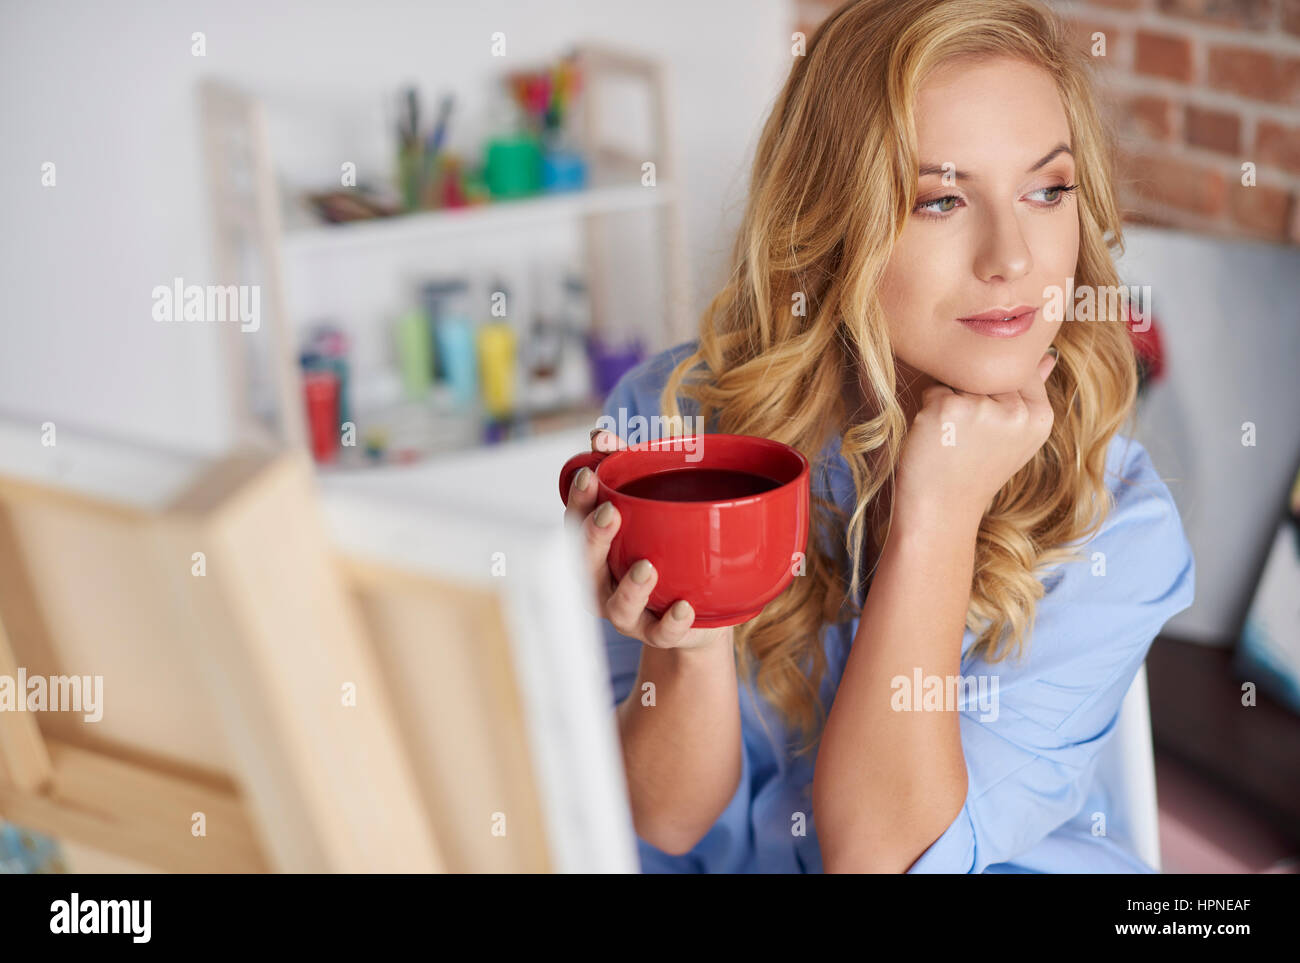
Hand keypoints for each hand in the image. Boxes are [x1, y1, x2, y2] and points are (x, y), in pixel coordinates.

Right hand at [563, 428, 733, 650]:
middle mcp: (603, 584)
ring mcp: (630, 614)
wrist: (699, 607)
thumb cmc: (663, 546)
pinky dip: (671, 621)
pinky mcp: (661, 633)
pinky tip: (683, 606)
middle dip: (594, 540)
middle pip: (586, 566)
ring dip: (630, 588)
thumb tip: (599, 435)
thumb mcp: (649, 502)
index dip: (577, 502)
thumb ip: (625, 467)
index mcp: (594, 551)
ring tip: (646, 568)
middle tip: (610, 513)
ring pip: (618, 607)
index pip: (574, 525)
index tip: (590, 475)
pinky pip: (662, 632)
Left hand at [895, 350, 1057, 527]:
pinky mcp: (948, 410)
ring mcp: (981, 409)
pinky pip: (934, 389)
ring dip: (950, 400)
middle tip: (969, 437)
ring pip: (960, 379)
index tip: (986, 423)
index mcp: (1040, 417)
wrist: (942, 510)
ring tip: (955, 439)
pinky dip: (930, 410)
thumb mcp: (1015, 435)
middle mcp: (1016, 412)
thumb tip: (1047, 353)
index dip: (996, 392)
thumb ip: (1029, 393)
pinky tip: (938, 439)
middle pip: (988, 373)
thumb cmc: (975, 471)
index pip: (1020, 370)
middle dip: (972, 395)